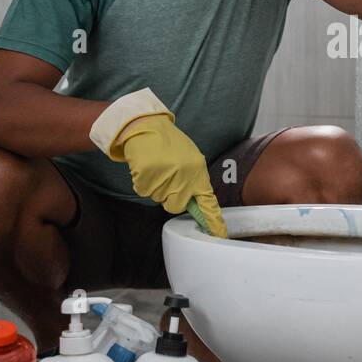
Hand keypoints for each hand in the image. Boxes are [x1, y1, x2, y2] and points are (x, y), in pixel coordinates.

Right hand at [109, 112, 228, 237]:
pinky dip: (142, 181)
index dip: (213, 221)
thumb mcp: (190, 160)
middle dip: (169, 196)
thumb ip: (194, 180)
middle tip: (167, 177)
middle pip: (175, 206)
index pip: (208, 201)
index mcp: (198, 172)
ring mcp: (165, 175)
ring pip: (157, 198)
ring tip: (157, 166)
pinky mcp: (147, 174)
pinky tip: (146, 166)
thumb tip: (194, 202)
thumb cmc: (169, 145)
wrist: (147, 126)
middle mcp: (184, 175)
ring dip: (155, 186)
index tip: (220, 235)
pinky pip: (143, 190)